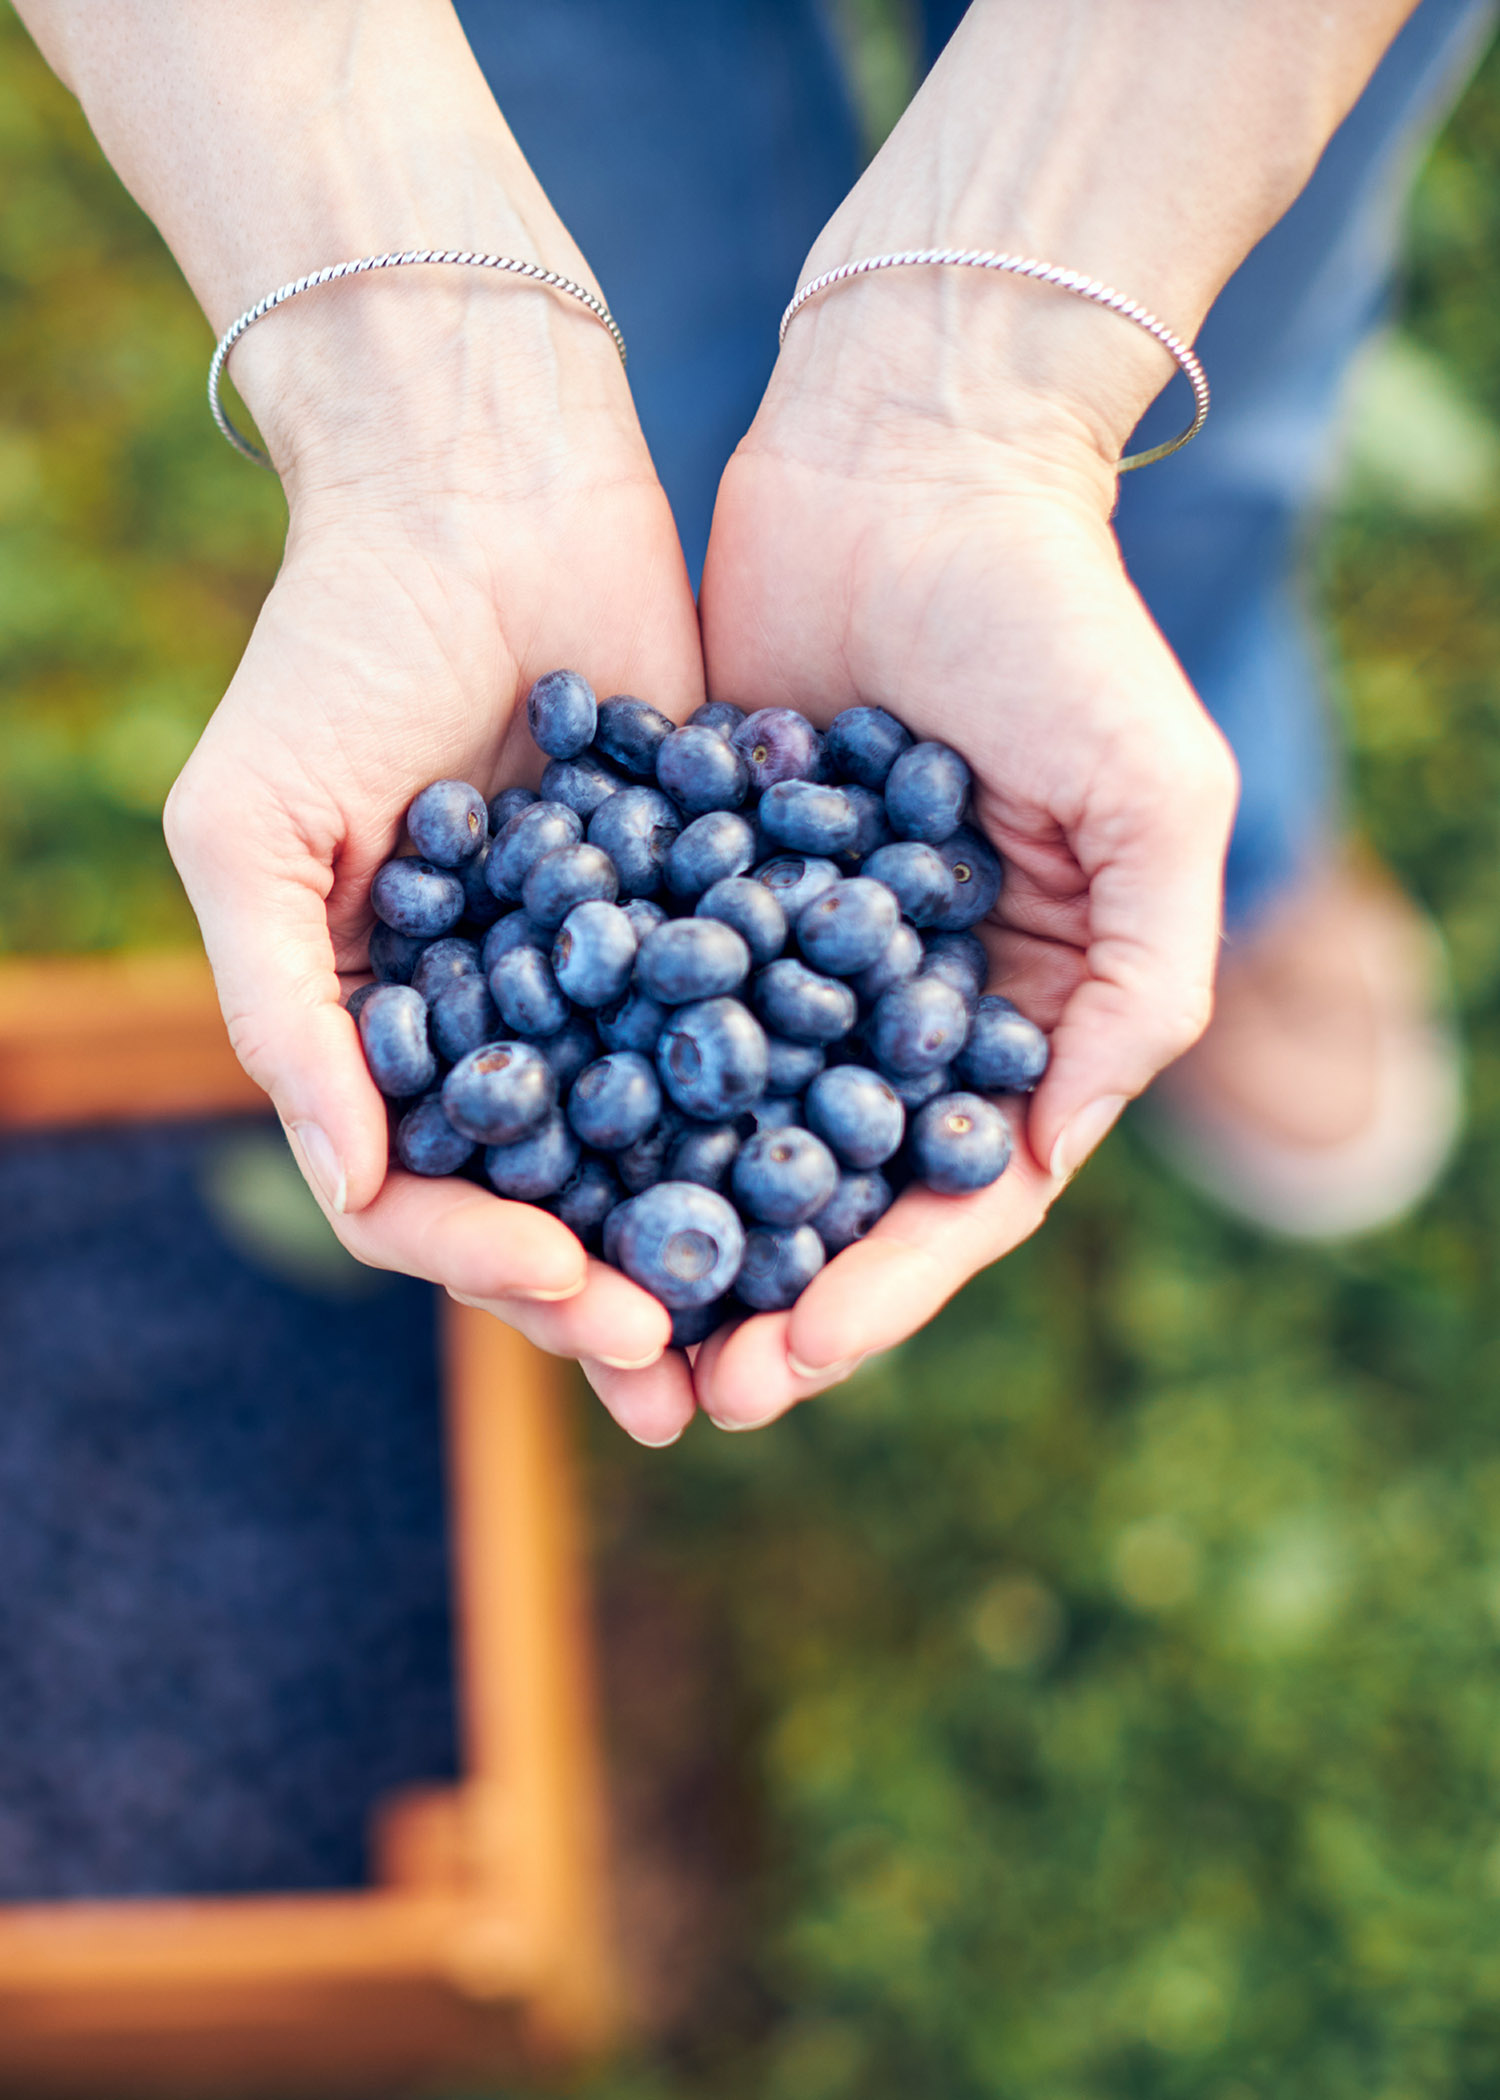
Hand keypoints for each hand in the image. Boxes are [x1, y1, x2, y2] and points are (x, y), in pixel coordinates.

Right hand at [165, 382, 707, 1449]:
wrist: (484, 480)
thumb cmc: (338, 644)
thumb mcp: (255, 822)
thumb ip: (285, 1008)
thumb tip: (351, 1187)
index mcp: (382, 1029)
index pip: (421, 1193)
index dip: (488, 1257)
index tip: (576, 1291)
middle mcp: (500, 1022)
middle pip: (550, 1198)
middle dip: (607, 1289)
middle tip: (683, 1367)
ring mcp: (609, 976)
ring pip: (661, 1146)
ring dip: (706, 1244)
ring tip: (780, 1330)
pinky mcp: (710, 912)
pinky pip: (752, 1035)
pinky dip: (791, 1111)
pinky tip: (857, 1174)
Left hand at [634, 387, 1235, 1434]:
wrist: (905, 451)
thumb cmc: (1053, 619)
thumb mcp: (1153, 798)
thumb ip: (1140, 985)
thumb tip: (1051, 1162)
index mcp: (1015, 1008)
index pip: (954, 1192)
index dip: (885, 1287)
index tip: (800, 1356)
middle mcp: (899, 1002)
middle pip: (826, 1186)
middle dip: (762, 1292)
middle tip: (683, 1390)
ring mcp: (786, 950)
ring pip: (719, 1125)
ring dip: (665, 1226)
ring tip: (590, 1314)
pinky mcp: (686, 883)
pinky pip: (636, 1010)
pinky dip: (592, 1093)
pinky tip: (529, 1166)